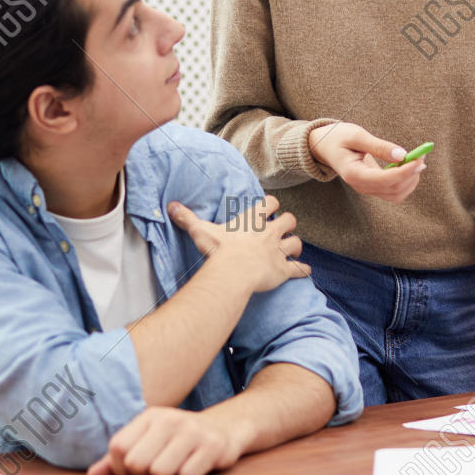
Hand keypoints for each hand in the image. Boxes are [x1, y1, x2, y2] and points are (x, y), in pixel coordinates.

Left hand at [87, 407, 247, 474]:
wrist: (225, 429)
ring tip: (177, 470)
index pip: (118, 447)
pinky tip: (196, 469)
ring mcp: (193, 432)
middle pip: (136, 462)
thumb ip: (118, 460)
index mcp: (150, 417)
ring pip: (160, 472)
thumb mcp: (149, 442)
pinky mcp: (214, 447)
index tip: (135, 472)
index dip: (121, 469)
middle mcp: (170, 420)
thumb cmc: (179, 442)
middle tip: (158, 473)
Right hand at [166, 196, 308, 294]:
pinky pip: (299, 269)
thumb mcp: (201, 230)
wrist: (235, 271)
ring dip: (295, 247)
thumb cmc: (219, 249)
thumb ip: (187, 218)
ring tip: (291, 251)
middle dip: (288, 223)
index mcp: (254, 219)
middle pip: (290, 219)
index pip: (272, 202)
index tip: (270, 207)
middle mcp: (270, 232)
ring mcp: (279, 251)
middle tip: (282, 228)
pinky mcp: (284, 270)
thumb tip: (171, 206)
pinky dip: (302, 270)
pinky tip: (303, 272)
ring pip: (297, 243)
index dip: (272, 205)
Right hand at [308, 122, 424, 202]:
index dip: (404, 172)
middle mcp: (360, 186)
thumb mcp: (356, 135)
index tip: (418, 159)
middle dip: (411, 174)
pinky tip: (409, 165)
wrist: (324, 147)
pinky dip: (406, 180)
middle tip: (422, 154)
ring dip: (411, 179)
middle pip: (393, 190)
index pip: (384, 180)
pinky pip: (394, 191)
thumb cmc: (338, 138)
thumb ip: (379, 146)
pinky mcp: (373, 187)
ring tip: (417, 159)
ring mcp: (367, 188)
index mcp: (353, 173)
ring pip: (396, 194)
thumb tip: (402, 155)